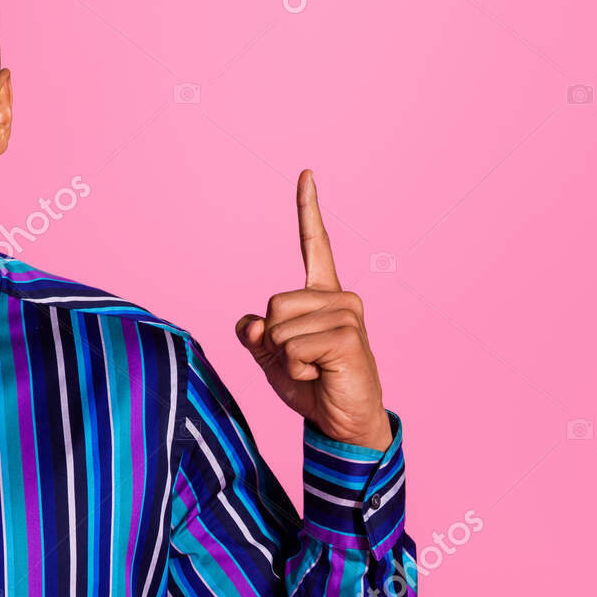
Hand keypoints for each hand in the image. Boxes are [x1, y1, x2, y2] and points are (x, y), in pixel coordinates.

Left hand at [234, 170, 391, 450]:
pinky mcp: (347, 337)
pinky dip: (295, 370)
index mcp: (322, 295)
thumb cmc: (313, 386)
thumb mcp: (272, 358)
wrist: (344, 423)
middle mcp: (340, 297)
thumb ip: (254, 335)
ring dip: (284, 359)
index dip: (308, 209)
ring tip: (314, 370)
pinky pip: (291, 349)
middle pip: (271, 305)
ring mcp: (347, 315)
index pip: (314, 244)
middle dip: (273, 341)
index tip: (306, 173)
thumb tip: (248, 324)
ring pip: (278, 328)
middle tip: (303, 362)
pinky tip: (321, 377)